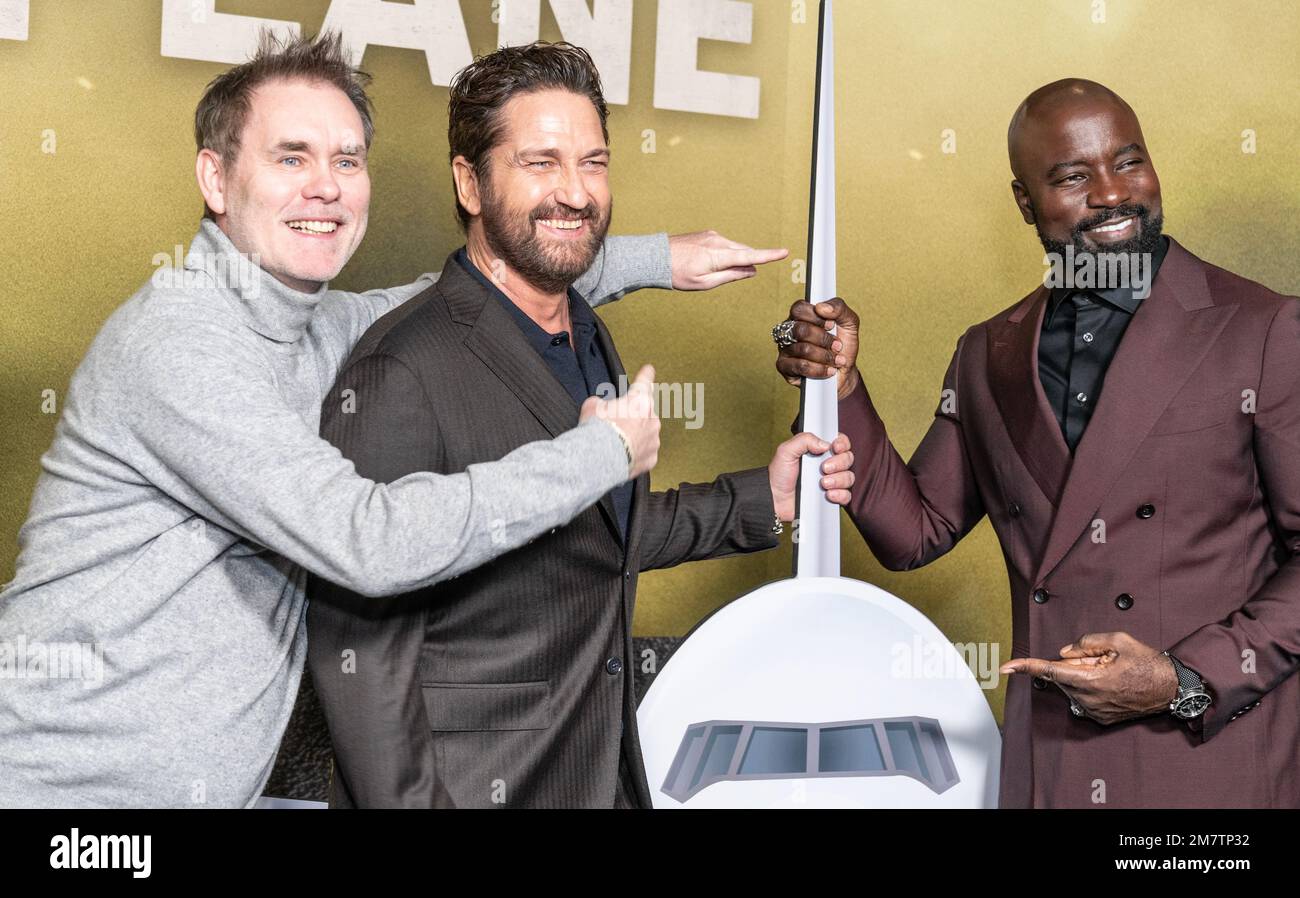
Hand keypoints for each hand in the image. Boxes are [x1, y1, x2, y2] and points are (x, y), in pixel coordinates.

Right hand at [580, 365, 660, 478]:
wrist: (600, 458)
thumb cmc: (598, 431)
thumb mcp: (592, 406)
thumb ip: (600, 403)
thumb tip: (599, 406)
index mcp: (639, 401)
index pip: (644, 382)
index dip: (646, 375)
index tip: (649, 370)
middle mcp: (652, 419)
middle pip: (644, 413)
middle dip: (632, 416)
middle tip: (615, 423)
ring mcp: (653, 440)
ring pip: (646, 434)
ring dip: (634, 435)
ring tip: (615, 442)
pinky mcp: (651, 458)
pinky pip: (644, 452)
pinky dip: (635, 453)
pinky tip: (622, 454)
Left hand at [669, 230, 788, 289]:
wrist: (654, 258)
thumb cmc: (677, 274)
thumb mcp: (704, 283)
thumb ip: (730, 276)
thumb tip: (750, 271)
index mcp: (719, 255)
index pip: (750, 256)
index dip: (769, 255)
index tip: (784, 252)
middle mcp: (718, 241)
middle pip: (743, 252)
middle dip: (747, 263)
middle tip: (738, 276)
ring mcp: (712, 235)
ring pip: (733, 248)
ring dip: (734, 259)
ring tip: (713, 271)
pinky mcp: (706, 234)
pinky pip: (723, 245)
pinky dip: (725, 254)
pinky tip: (710, 263)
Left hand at [768, 432, 853, 521]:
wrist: (775, 498)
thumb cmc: (779, 475)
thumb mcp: (786, 451)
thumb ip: (804, 440)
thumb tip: (825, 443)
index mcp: (819, 451)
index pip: (840, 442)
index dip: (842, 443)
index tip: (835, 447)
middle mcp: (828, 465)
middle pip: (848, 459)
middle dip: (839, 463)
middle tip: (824, 468)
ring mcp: (831, 481)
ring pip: (849, 477)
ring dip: (839, 479)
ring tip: (823, 483)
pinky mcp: (832, 497)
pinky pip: (846, 495)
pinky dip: (840, 494)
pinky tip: (828, 494)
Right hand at [775, 297, 860, 399]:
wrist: (845, 372)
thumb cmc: (843, 345)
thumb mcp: (849, 323)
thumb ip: (839, 308)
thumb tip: (821, 307)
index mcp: (802, 317)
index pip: (799, 309)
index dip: (816, 317)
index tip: (831, 325)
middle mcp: (789, 331)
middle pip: (800, 330)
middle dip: (824, 340)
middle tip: (837, 345)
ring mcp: (784, 348)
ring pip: (803, 349)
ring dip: (825, 356)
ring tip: (836, 360)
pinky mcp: (784, 367)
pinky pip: (800, 366)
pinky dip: (819, 369)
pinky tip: (829, 370)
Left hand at [999, 631, 1179, 724]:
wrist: (1172, 689)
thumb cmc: (1147, 663)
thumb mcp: (1118, 640)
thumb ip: (1086, 643)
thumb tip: (1064, 652)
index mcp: (1091, 680)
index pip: (1050, 671)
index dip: (1026, 667)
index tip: (1006, 668)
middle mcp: (1089, 699)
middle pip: (1063, 676)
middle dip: (1074, 664)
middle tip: (1101, 659)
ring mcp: (1095, 712)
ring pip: (1072, 687)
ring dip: (1083, 676)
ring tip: (1110, 672)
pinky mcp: (1101, 719)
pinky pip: (1083, 698)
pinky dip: (1090, 688)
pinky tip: (1111, 684)